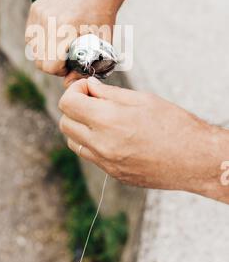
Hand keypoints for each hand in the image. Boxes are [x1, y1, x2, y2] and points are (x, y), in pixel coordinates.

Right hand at [25, 0, 117, 77]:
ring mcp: (40, 12)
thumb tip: (67, 85)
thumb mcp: (100, 46)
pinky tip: (54, 36)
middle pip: (39, 59)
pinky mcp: (36, 7)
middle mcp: (49, 20)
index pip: (50, 65)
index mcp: (66, 29)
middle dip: (52, 64)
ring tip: (60, 47)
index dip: (60, 71)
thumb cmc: (102, 18)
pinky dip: (40, 39)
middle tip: (66, 58)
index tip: (70, 65)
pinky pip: (30, 34)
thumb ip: (84, 68)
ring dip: (44, 52)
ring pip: (32, 47)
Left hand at [59, 78, 225, 198]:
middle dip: (74, 107)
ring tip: (100, 117)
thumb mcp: (142, 99)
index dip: (75, 90)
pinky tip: (110, 133)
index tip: (88, 88)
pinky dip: (91, 142)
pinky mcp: (114, 174)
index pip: (67, 103)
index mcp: (108, 120)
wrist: (196, 160)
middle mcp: (102, 144)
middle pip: (65, 123)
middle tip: (93, 99)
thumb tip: (89, 86)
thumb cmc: (174, 125)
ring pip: (73, 141)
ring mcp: (106, 163)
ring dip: (79, 126)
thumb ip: (109, 93)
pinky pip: (89, 156)